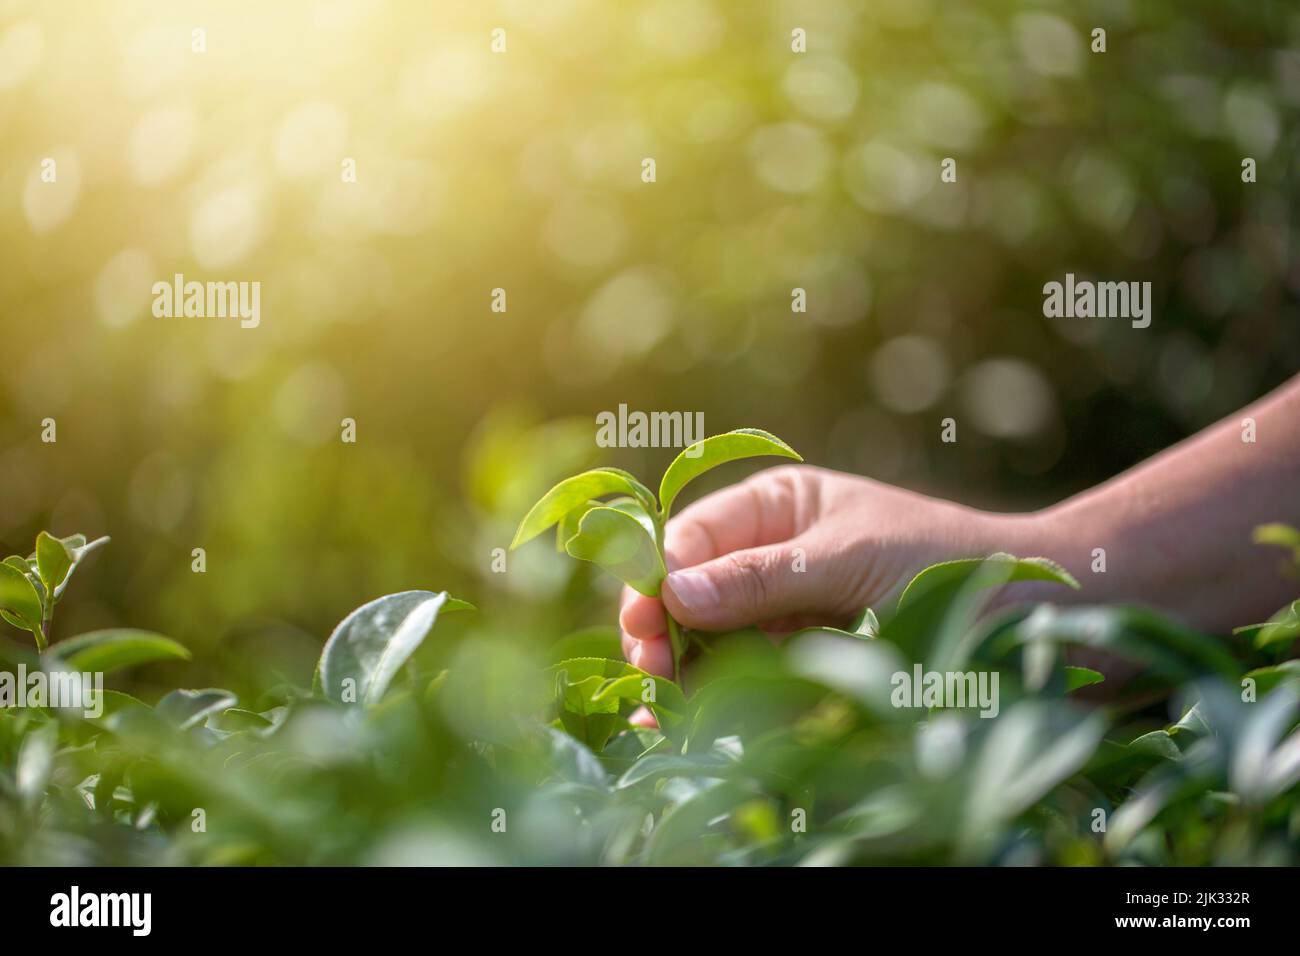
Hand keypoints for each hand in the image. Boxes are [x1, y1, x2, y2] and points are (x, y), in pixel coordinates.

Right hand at [619, 465, 1022, 677]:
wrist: (1035, 614)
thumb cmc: (945, 560)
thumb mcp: (847, 558)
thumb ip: (763, 578)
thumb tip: (672, 593)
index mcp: (779, 506)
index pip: (696, 535)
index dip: (659, 572)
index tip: (644, 617)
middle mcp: (773, 556)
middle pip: (692, 592)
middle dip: (665, 627)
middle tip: (650, 667)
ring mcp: (786, 613)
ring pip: (711, 641)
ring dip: (682, 670)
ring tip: (658, 705)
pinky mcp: (805, 664)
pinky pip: (747, 678)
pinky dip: (716, 698)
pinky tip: (683, 719)